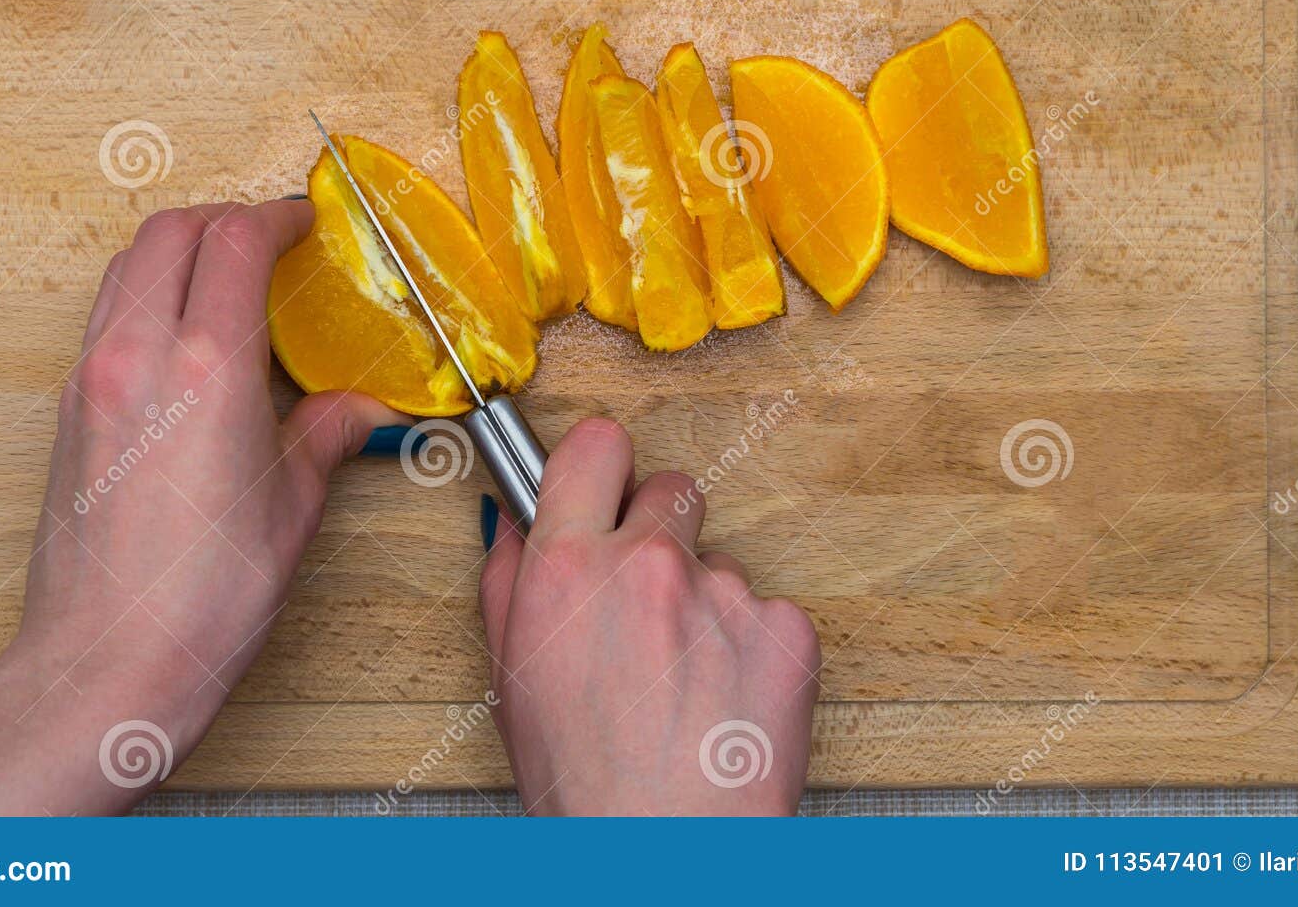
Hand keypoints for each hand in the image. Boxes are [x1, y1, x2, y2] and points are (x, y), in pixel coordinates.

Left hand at [0, 200, 402, 814]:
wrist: (104, 663)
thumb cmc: (198, 602)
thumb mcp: (291, 511)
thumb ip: (324, 437)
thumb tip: (355, 410)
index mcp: (206, 371)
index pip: (234, 242)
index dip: (277, 217)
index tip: (305, 224)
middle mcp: (137, 358)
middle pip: (169, 232)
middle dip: (224, 219)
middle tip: (270, 239)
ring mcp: (91, 380)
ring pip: (127, 267)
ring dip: (179, 251)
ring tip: (228, 280)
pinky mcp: (69, 411)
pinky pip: (107, 315)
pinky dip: (148, 296)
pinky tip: (189, 341)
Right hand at [479, 419, 820, 814]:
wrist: (665, 854)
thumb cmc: (582, 786)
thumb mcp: (512, 677)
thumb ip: (510, 580)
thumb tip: (517, 522)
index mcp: (568, 567)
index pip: (597, 444)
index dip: (602, 464)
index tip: (606, 486)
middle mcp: (648, 563)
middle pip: (673, 487)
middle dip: (662, 529)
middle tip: (650, 598)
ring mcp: (726, 592)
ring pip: (721, 560)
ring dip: (706, 601)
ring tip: (686, 681)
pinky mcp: (787, 627)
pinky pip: (768, 609)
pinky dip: (752, 646)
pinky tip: (727, 699)